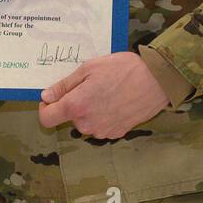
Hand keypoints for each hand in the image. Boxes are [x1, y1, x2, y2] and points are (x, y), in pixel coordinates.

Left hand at [37, 52, 167, 138]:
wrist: (157, 81)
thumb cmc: (123, 69)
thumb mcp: (89, 68)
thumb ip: (64, 85)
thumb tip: (46, 96)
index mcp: (76, 106)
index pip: (47, 119)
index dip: (45, 108)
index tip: (52, 98)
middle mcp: (87, 124)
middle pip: (69, 118)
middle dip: (73, 104)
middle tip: (89, 86)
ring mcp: (102, 131)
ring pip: (85, 122)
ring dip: (89, 110)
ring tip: (105, 92)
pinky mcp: (116, 133)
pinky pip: (100, 126)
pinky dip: (103, 116)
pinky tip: (115, 101)